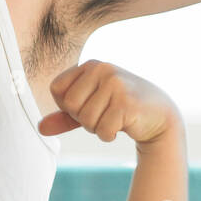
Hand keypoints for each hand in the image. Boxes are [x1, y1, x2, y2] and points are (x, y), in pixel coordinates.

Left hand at [39, 60, 178, 146]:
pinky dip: (109, 135)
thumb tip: (40, 128)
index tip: (89, 105)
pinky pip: (103, 130)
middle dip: (83, 119)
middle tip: (104, 114)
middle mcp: (103, 69)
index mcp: (91, 65)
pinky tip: (124, 126)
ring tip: (115, 118)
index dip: (67, 105)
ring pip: (85, 119)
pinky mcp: (127, 103)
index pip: (56, 89)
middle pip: (69, 105)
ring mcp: (116, 84)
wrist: (159, 116)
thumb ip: (64, 116)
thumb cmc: (120, 109)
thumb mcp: (90, 108)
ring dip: (98, 128)